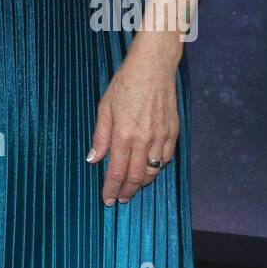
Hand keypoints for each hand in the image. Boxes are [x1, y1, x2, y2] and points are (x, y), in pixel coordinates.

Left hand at [87, 49, 179, 204]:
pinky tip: (150, 170)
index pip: (116, 172)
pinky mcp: (173, 132)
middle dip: (127, 191)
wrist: (153, 67)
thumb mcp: (105, 107)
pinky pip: (166, 158)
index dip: (111, 189)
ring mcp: (161, 136)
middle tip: (120, 199)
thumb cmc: (125, 83)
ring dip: (143, 184)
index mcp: (123, 134)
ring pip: (153, 171)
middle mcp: (143, 139)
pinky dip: (158, 168)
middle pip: (136, 177)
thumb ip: (100, 136)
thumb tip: (93, 159)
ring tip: (133, 188)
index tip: (107, 199)